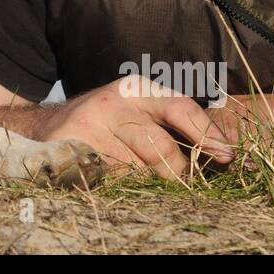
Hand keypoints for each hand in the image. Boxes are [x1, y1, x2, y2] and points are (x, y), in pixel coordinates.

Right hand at [35, 74, 236, 179]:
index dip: (206, 134)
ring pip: (136, 170)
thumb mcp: (139, 111)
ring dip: (143, 180)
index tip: (226, 156)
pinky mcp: (73, 148)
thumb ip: (174, 126)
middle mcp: (115, 103)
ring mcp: (92, 125)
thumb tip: (223, 152)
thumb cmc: (107, 123)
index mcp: (138, 89)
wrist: (47, 127)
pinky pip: (109, 179)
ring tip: (136, 175)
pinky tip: (109, 176)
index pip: (181, 108)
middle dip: (177, 172)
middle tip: (184, 183)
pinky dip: (116, 184)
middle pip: (160, 147)